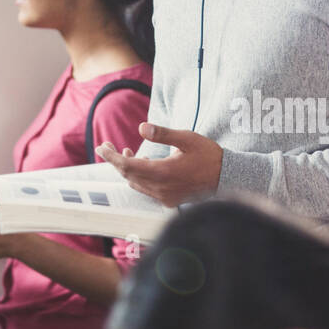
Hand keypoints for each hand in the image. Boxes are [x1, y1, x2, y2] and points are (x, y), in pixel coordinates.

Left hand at [95, 122, 223, 206]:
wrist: (227, 177)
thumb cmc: (208, 155)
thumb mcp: (187, 138)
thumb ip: (163, 134)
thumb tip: (141, 128)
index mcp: (163, 173)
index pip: (127, 166)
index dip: (111, 156)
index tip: (101, 146)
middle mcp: (160, 189)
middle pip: (128, 175)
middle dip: (116, 160)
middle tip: (107, 146)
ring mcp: (165, 197)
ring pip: (136, 183)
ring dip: (128, 169)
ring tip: (127, 152)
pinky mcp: (170, 201)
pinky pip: (147, 189)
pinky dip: (139, 177)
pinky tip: (144, 164)